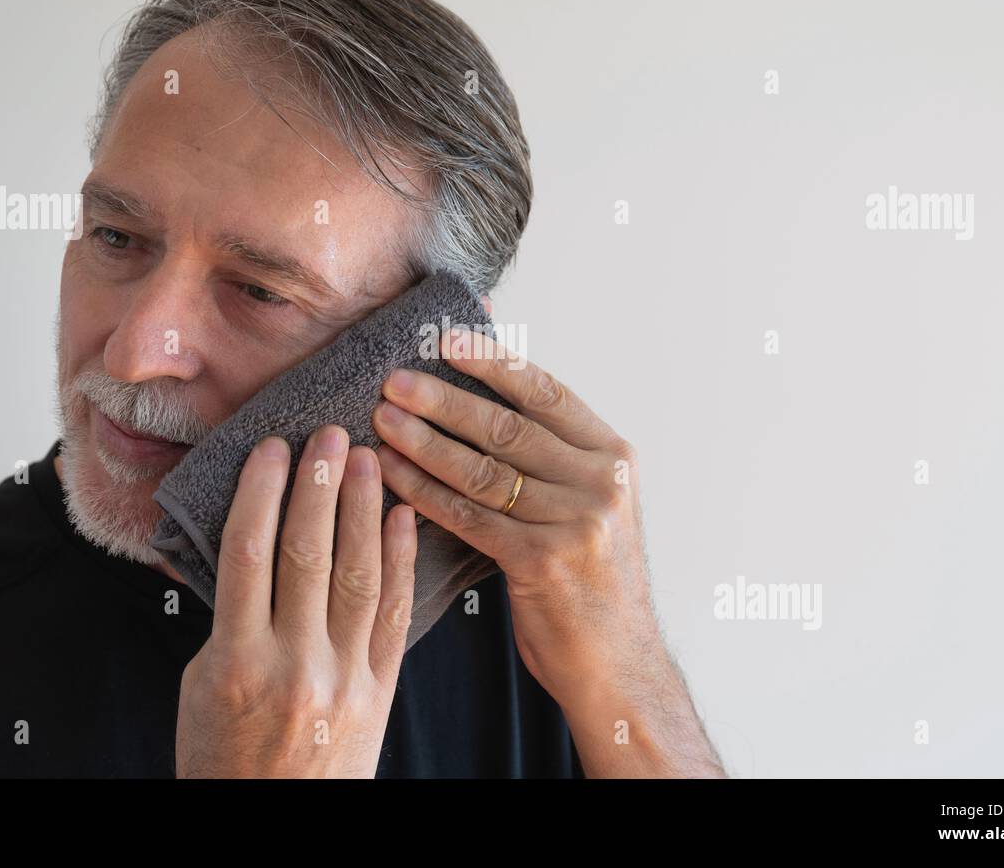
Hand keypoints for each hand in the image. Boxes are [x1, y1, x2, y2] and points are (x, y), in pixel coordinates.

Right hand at [175, 426, 417, 777]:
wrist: (268, 830)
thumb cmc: (222, 758)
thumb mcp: (198, 685)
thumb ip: (220, 618)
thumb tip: (226, 548)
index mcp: (237, 661)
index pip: (249, 554)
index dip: (262, 492)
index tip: (271, 447)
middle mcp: (294, 664)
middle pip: (308, 554)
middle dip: (318, 486)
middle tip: (328, 432)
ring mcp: (343, 677)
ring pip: (358, 576)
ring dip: (363, 510)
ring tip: (367, 458)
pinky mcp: (379, 690)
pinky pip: (394, 616)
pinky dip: (401, 562)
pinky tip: (403, 518)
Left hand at [370, 328, 658, 709]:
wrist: (620, 663)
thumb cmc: (595, 581)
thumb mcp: (595, 506)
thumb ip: (556, 459)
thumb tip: (488, 401)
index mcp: (614, 458)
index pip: (547, 392)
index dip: (494, 362)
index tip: (446, 339)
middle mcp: (600, 482)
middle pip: (508, 427)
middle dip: (443, 400)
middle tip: (394, 380)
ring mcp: (575, 521)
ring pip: (482, 469)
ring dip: (424, 442)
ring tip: (382, 420)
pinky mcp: (542, 561)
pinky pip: (468, 516)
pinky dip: (424, 492)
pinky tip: (392, 475)